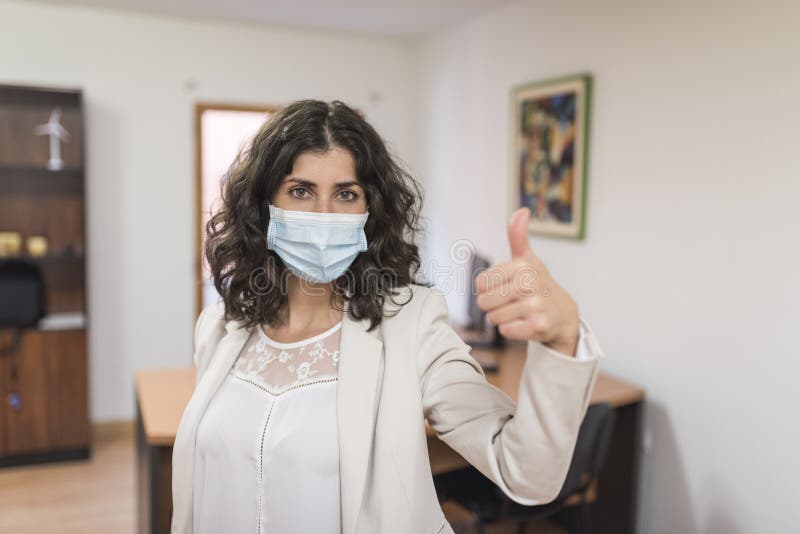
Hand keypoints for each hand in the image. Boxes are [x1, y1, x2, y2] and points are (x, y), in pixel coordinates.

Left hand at [475, 207, 579, 356]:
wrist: (563, 313)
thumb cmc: (539, 284)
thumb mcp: (528, 259)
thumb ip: (518, 237)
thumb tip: (521, 211)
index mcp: (522, 266)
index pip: (480, 283)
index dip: (487, 289)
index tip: (503, 287)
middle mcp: (529, 283)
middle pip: (484, 302)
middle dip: (492, 306)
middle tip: (509, 303)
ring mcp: (535, 305)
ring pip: (493, 318)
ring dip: (502, 319)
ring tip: (518, 312)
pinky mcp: (538, 326)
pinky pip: (505, 331)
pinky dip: (511, 330)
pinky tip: (524, 323)